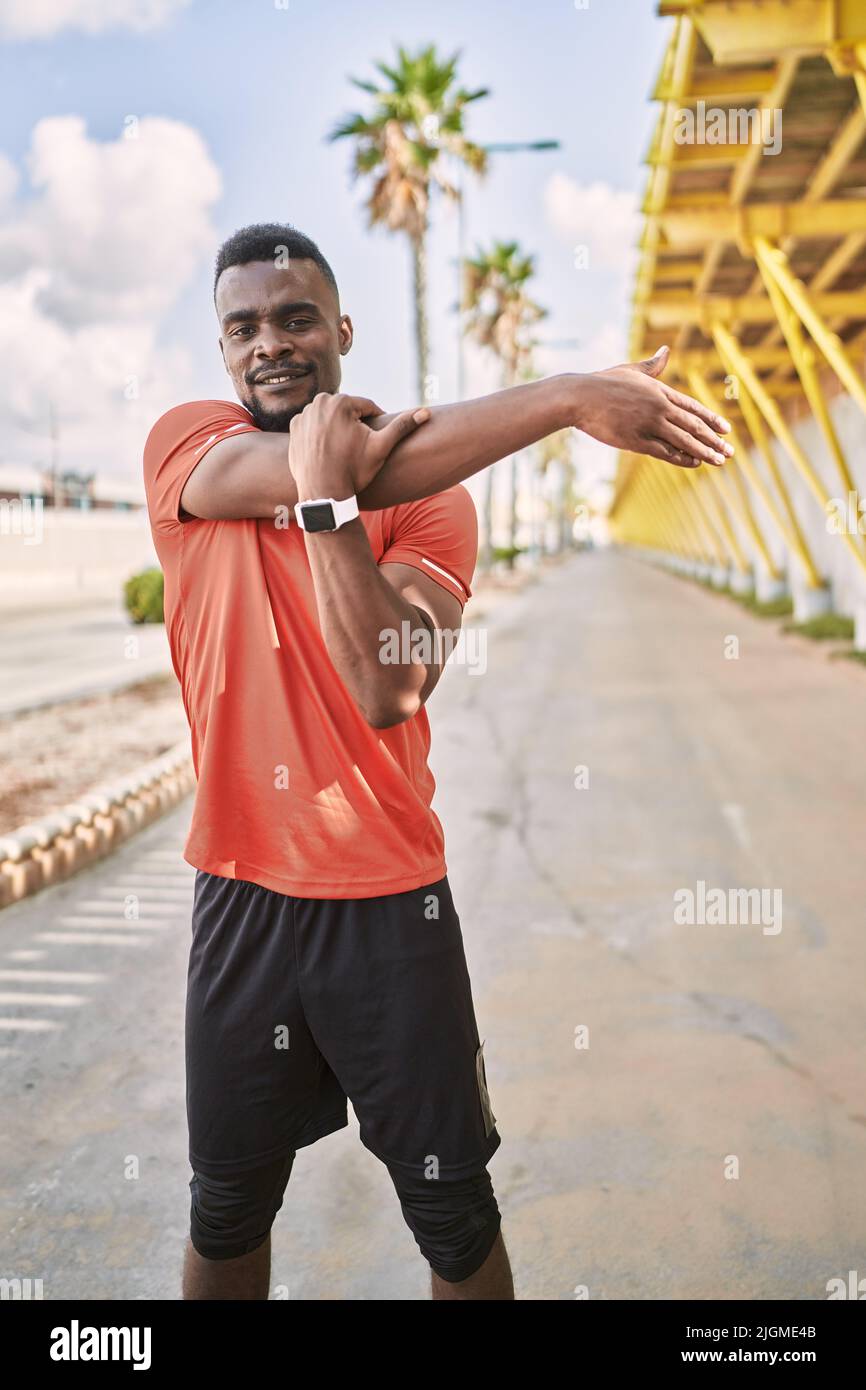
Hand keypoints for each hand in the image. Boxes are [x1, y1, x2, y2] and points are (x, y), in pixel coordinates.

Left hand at [289, 392, 429, 499]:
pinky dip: (320, 435)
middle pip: (347, 411)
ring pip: (330, 418)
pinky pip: (313, 427)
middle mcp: (319, 402)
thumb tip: (427, 412)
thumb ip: (402, 427)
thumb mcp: (381, 448)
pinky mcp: (294, 428)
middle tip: (357, 449)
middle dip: (355, 426)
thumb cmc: (354, 471)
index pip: (366, 407)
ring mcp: (304, 414)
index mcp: (341, 401)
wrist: (323, 494)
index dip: (374, 424)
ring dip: (338, 429)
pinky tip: (327, 452)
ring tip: (343, 451)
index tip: (374, 442)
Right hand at [574, 346, 733, 466]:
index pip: (693, 407)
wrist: (580, 397)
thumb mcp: (631, 370)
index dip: (711, 419)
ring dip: (704, 451)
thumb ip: (653, 365)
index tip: (726, 429)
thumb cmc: (603, 383)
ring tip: (720, 460)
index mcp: (660, 390)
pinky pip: (665, 451)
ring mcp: (649, 424)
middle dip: (714, 439)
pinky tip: (695, 463)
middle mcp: (659, 407)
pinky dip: (682, 458)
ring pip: (684, 440)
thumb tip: (667, 350)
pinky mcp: (636, 440)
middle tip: (730, 450)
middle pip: (693, 425)